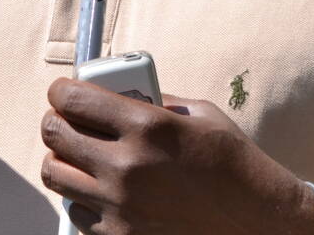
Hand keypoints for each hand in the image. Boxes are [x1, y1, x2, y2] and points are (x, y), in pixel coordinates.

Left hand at [40, 80, 313, 234]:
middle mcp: (126, 165)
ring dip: (63, 160)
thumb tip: (117, 93)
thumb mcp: (200, 116)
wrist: (260, 224)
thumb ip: (153, 102)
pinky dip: (82, 200)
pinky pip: (75, 212)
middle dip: (56, 122)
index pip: (71, 98)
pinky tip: (102, 192)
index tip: (64, 93)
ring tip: (80, 157)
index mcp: (146, 126)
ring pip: (54, 174)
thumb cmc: (234, 165)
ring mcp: (120, 206)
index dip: (61, 91)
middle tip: (67, 122)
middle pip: (53, 134)